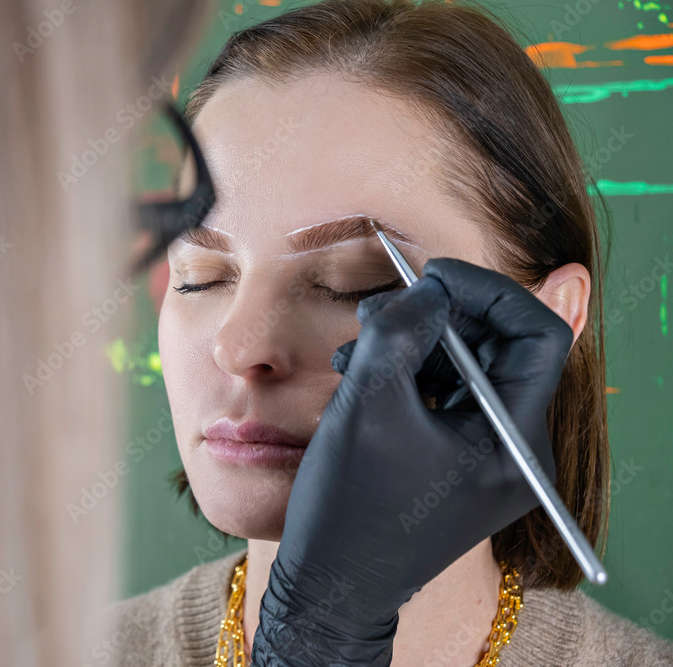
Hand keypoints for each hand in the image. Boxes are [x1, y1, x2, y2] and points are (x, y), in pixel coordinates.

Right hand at [250, 257, 572, 665]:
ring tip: (355, 353)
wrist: (332, 584)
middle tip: (381, 313)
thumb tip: (427, 291)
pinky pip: (444, 398)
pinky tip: (359, 377)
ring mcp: (486, 459)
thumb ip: (400, 332)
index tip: (428, 278)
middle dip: (438, 319)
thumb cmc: (351, 506)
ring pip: (465, 369)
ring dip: (412, 347)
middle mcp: (513, 449)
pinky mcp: (457, 463)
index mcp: (513, 440)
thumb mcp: (369, 404)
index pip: (536, 334)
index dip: (487, 291)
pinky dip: (406, 376)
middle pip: (498, 348)